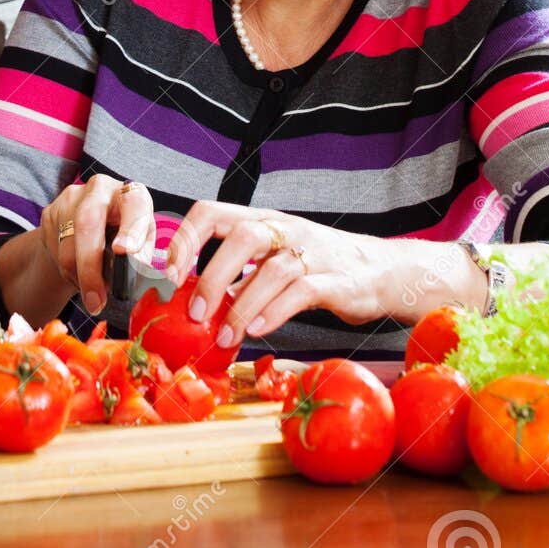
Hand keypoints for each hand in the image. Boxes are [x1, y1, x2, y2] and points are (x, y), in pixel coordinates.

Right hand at [39, 175, 154, 316]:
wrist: (89, 225)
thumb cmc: (125, 235)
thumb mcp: (142, 242)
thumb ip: (143, 257)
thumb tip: (141, 278)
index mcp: (131, 193)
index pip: (133, 204)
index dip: (129, 228)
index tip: (125, 252)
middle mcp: (100, 188)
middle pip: (88, 223)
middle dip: (90, 267)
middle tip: (96, 300)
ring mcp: (71, 197)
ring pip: (67, 243)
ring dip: (78, 276)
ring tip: (92, 292)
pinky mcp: (51, 211)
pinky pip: (54, 249)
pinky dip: (66, 271)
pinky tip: (78, 273)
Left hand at [165, 201, 386, 349]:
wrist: (379, 271)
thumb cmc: (315, 266)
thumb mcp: (272, 259)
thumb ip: (238, 276)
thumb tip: (193, 302)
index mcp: (261, 220)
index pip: (212, 212)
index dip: (186, 239)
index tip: (168, 275)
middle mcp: (284, 230)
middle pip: (242, 236)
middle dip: (211, 275)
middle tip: (196, 312)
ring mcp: (312, 253)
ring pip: (272, 270)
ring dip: (242, 306)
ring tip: (225, 336)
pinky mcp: (337, 280)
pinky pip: (302, 292)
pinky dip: (275, 312)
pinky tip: (258, 331)